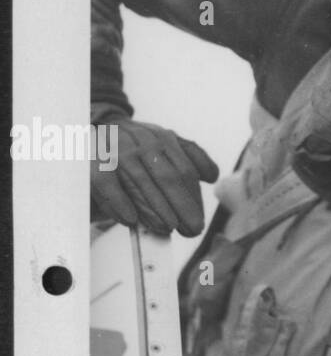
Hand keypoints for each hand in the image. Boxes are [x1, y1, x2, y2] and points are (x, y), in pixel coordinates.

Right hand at [91, 120, 218, 236]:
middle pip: (167, 177)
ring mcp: (119, 149)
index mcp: (164, 139)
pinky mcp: (95, 160)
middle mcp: (143, 141)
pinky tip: (130, 219)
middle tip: (190, 229)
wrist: (97, 125)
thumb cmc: (137, 143)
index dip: (193, 199)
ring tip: (167, 228)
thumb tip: (211, 176)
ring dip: (155, 208)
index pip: (185, 171)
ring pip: (140, 181)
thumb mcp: (165, 142)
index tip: (198, 222)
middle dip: (182, 206)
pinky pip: (107, 183)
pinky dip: (119, 202)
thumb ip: (191, 155)